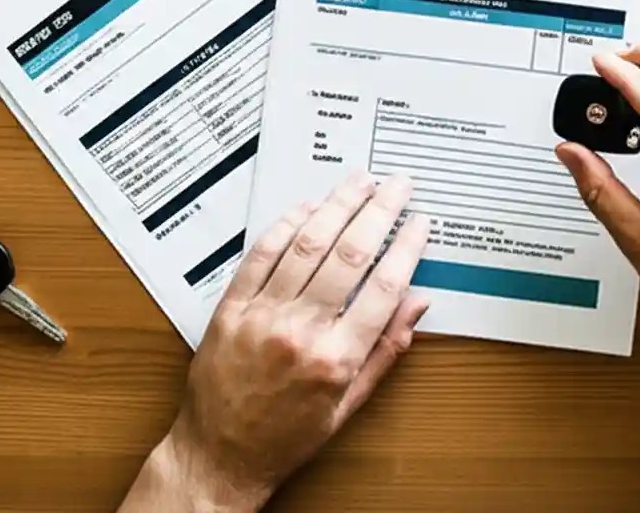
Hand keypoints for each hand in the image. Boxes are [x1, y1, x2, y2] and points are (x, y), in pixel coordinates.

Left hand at [121, 173, 430, 512]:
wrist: (220, 455)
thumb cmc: (286, 437)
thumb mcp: (349, 405)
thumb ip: (385, 351)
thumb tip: (415, 305)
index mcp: (336, 358)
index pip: (383, 288)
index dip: (406, 248)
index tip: (420, 224)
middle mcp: (300, 331)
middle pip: (349, 255)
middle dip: (379, 212)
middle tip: (397, 186)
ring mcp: (262, 315)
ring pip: (307, 245)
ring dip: (337, 206)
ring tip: (359, 183)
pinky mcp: (232, 308)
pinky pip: (262, 255)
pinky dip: (287, 226)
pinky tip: (308, 208)